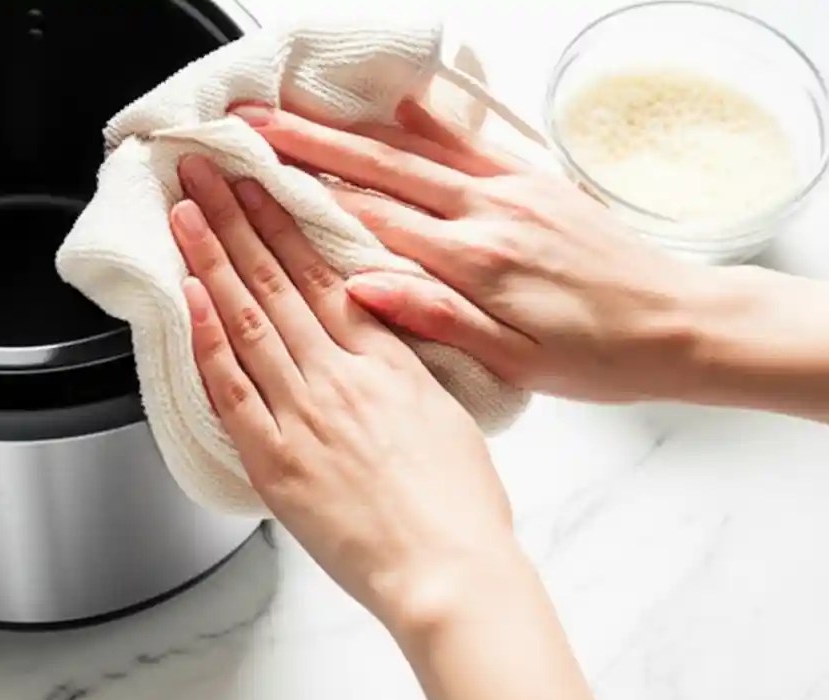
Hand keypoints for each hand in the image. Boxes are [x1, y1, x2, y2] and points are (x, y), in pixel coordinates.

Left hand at [170, 153, 600, 699]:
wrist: (452, 571)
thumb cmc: (461, 506)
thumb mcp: (446, 415)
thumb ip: (402, 370)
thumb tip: (377, 343)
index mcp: (387, 360)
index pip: (323, 272)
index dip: (284, 220)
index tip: (259, 182)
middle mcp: (341, 375)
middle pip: (278, 279)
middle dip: (236, 216)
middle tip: (205, 170)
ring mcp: (304, 414)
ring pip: (249, 318)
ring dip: (213, 258)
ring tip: (185, 211)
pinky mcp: (276, 461)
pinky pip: (233, 388)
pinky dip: (208, 338)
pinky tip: (189, 295)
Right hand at [231, 100, 719, 402]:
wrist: (681, 324)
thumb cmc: (597, 355)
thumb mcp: (515, 359)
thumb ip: (436, 318)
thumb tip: (361, 287)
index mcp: (477, 262)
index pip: (371, 216)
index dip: (306, 192)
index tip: (255, 173)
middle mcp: (490, 212)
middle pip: (382, 167)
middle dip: (311, 142)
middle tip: (254, 124)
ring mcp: (514, 188)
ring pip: (418, 145)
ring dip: (353, 126)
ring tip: (300, 110)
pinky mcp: (536, 180)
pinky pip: (469, 139)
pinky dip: (425, 118)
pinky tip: (394, 103)